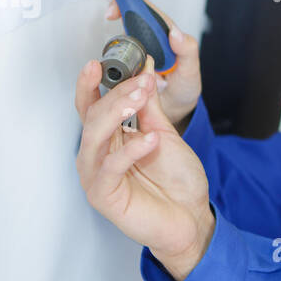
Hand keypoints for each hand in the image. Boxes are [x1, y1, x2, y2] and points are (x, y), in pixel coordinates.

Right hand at [74, 54, 212, 276]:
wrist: (190, 217)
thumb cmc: (175, 180)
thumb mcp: (164, 133)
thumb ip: (150, 105)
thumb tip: (145, 70)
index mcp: (108, 139)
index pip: (90, 106)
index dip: (90, 84)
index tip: (98, 62)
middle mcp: (97, 155)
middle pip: (92, 116)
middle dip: (115, 93)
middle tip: (140, 80)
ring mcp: (97, 176)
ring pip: (94, 137)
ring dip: (116, 113)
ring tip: (140, 98)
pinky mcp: (104, 196)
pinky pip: (110, 168)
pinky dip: (130, 150)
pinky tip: (150, 139)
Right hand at [103, 0, 200, 128]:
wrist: (176, 110)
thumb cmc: (185, 88)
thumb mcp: (191, 71)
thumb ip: (187, 51)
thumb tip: (175, 33)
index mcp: (167, 36)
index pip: (149, 10)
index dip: (134, 1)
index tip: (124, 4)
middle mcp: (152, 40)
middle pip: (132, 16)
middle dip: (119, 10)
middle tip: (110, 16)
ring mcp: (139, 52)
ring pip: (122, 35)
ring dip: (114, 36)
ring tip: (111, 42)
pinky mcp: (130, 65)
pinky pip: (117, 56)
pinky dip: (110, 57)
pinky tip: (109, 62)